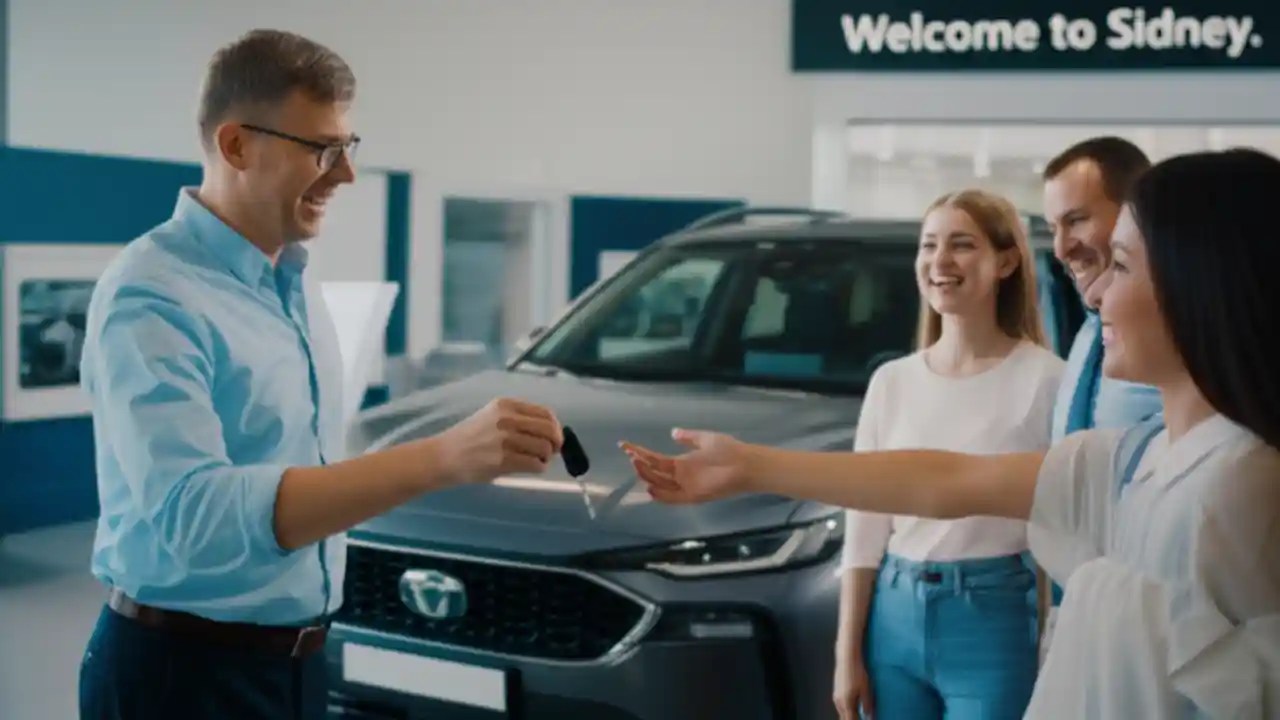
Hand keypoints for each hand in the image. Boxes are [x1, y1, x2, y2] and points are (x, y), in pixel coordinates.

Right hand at [433, 398, 563, 485]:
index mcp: (506, 405)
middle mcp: (507, 419)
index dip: (555, 426)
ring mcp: (505, 440)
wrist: (445, 456)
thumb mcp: (492, 416)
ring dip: (546, 457)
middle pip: (549, 430)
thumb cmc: (470, 437)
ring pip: (545, 448)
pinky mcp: (503, 460)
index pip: (545, 413)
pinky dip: (539, 467)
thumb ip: (518, 418)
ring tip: (536, 460)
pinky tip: (530, 467)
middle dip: (556, 443)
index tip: (554, 436)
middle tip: (551, 452)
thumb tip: (551, 431)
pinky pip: (536, 464)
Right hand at [618, 428, 751, 503]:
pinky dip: (662, 495)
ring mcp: (686, 486)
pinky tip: (650, 488)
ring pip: (660, 483)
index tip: (624, 445)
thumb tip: (673, 432)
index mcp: (682, 462)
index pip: (655, 458)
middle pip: (654, 472)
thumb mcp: (706, 438)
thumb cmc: (728, 450)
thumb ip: (689, 437)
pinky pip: (674, 498)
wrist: (746, 464)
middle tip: (630, 455)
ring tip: (635, 464)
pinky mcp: (694, 496)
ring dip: (647, 475)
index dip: (639, 452)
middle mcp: (681, 475)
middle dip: (640, 464)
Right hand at [833, 654, 874, 719]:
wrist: (846, 658)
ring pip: (841, 712)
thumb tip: (869, 716)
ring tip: (858, 715)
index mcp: (846, 703)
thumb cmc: (857, 673)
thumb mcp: (865, 690)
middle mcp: (838, 702)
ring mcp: (836, 696)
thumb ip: (867, 704)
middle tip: (860, 718)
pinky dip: (846, 709)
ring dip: (849, 715)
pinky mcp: (836, 691)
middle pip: (844, 718)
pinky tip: (853, 706)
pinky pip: (840, 706)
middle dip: (852, 719)